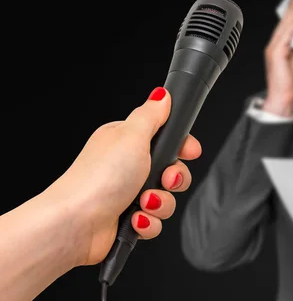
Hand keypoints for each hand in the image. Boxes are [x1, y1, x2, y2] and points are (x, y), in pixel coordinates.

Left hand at [47, 86, 201, 265]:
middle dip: (174, 179)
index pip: (166, 140)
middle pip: (172, 171)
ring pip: (166, 198)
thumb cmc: (99, 177)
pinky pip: (155, 221)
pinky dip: (149, 222)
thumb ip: (152, 114)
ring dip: (161, 203)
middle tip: (164, 179)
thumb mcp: (132, 135)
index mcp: (128, 142)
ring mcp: (128, 194)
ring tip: (144, 202)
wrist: (76, 223)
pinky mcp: (128, 218)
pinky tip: (136, 218)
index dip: (182, 148)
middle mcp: (128, 167)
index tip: (189, 152)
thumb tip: (161, 95)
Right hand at [263, 0, 292, 116]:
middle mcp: (276, 46)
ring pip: (284, 27)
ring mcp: (274, 50)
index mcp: (282, 47)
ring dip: (292, 13)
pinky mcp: (275, 55)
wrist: (286, 101)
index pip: (287, 26)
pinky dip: (292, 26)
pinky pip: (285, 37)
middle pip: (284, 23)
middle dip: (291, 7)